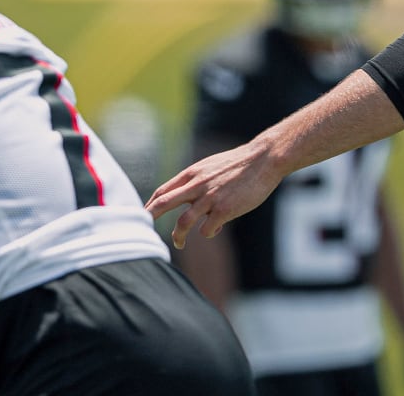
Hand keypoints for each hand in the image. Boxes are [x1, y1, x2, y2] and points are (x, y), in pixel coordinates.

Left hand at [145, 142, 284, 248]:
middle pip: (163, 204)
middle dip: (149, 219)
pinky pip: (207, 229)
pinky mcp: (225, 210)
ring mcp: (210, 198)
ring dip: (178, 236)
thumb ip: (196, 182)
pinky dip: (208, 233)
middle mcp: (197, 185)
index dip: (149, 206)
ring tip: (178, 244)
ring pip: (183, 222)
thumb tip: (188, 200)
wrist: (263, 159)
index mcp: (191, 174)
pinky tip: (216, 229)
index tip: (143, 217)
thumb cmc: (238, 164)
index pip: (162, 191)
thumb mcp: (210, 167)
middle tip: (141, 233)